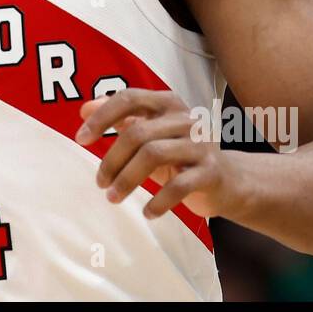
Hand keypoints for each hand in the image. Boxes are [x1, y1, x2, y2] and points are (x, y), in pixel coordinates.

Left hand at [75, 88, 239, 220]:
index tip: (81, 139)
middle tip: (100, 182)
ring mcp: (200, 143)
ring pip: (154, 155)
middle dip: (112, 160)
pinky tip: (147, 212)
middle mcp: (185, 118)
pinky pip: (178, 186)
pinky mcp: (210, 171)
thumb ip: (121, 119)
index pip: (128, 99)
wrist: (231, 180)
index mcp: (167, 102)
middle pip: (137, 133)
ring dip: (127, 180)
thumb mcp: (150, 133)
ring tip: (113, 198)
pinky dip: (158, 201)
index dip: (101, 117)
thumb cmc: (181, 154)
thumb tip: (84, 107)